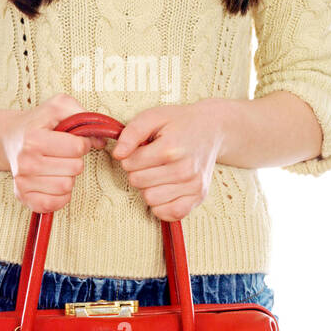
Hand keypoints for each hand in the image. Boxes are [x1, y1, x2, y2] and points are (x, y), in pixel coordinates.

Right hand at [0, 94, 105, 211]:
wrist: (10, 137)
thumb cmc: (38, 123)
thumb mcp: (58, 106)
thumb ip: (83, 115)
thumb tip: (100, 141)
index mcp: (33, 138)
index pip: (77, 148)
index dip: (81, 143)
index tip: (72, 140)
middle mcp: (25, 161)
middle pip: (75, 169)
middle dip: (75, 160)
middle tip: (63, 154)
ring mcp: (22, 181)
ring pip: (66, 187)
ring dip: (68, 177)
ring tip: (58, 166)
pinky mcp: (22, 196)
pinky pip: (53, 204)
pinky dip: (60, 195)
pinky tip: (54, 181)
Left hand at [110, 100, 227, 220]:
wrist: (212, 129)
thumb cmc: (179, 123)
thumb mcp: (153, 116)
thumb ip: (131, 133)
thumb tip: (118, 154)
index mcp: (171, 148)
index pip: (130, 163)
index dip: (130, 155)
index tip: (141, 149)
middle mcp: (185, 169)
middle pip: (138, 182)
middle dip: (138, 170)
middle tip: (151, 160)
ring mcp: (193, 185)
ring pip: (150, 199)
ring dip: (149, 187)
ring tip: (159, 172)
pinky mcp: (199, 197)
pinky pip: (169, 213)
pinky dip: (162, 204)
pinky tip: (165, 188)